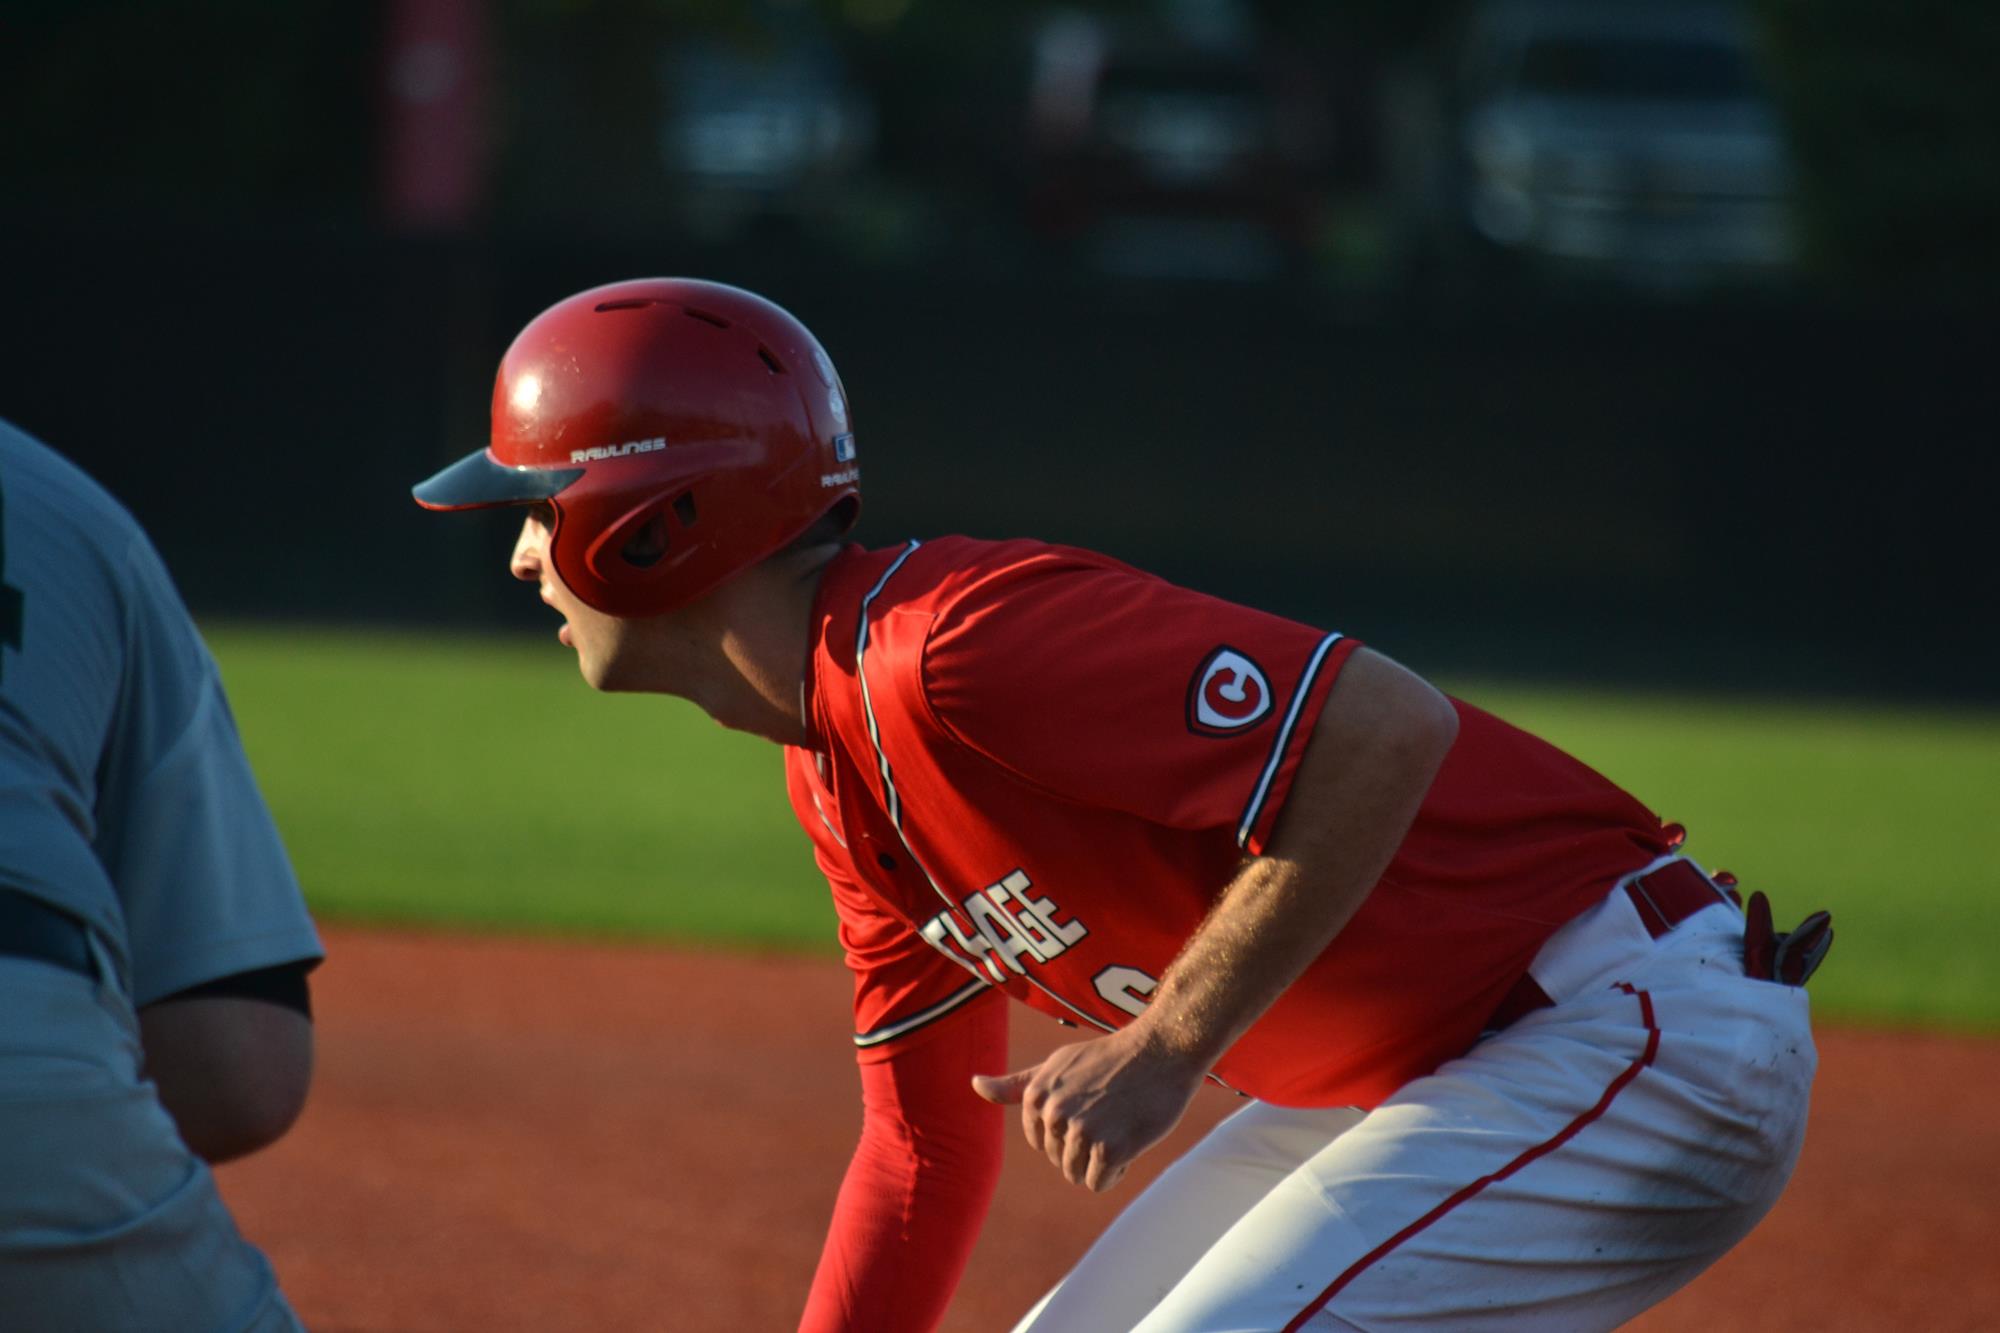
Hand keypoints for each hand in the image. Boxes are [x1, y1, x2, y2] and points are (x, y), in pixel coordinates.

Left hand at [970, 1029, 1205, 1191]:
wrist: (1160, 1051)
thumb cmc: (1110, 1059)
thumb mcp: (1056, 1064)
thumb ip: (1017, 1084)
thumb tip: (975, 1084)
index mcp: (1036, 1095)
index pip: (1040, 1143)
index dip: (1068, 1133)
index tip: (1090, 1107)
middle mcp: (1053, 1113)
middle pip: (1060, 1161)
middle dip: (1086, 1148)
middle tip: (1111, 1114)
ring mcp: (1082, 1131)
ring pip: (1078, 1175)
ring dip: (1101, 1161)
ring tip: (1120, 1126)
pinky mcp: (1110, 1148)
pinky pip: (1100, 1183)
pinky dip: (1116, 1171)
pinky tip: (1130, 1142)